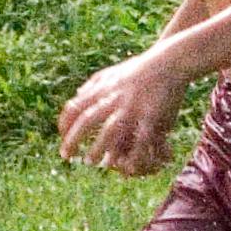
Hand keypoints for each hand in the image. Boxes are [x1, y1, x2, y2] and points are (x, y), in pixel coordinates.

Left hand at [58, 55, 185, 177]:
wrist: (169, 61)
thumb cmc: (140, 68)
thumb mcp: (112, 72)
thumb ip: (93, 84)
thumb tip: (77, 94)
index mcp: (102, 88)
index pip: (75, 107)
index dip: (65, 123)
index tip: (61, 136)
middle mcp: (114, 98)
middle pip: (87, 120)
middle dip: (73, 139)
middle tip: (65, 155)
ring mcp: (132, 107)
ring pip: (110, 131)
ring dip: (98, 148)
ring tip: (89, 161)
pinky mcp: (151, 116)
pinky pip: (140, 139)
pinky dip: (133, 154)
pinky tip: (127, 168)